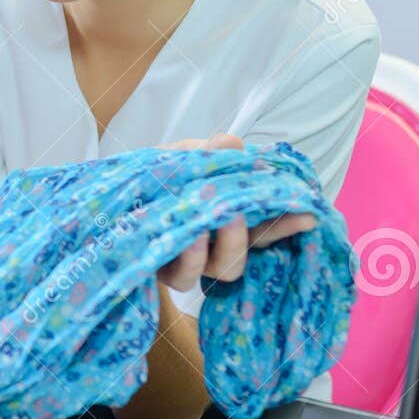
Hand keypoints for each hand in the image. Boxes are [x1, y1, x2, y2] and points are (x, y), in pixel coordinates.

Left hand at [155, 134, 315, 291]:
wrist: (109, 191)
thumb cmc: (155, 175)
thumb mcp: (182, 157)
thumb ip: (207, 153)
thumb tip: (231, 143)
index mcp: (229, 221)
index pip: (268, 226)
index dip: (288, 222)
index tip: (308, 213)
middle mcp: (215, 247)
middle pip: (254, 250)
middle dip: (262, 233)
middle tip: (251, 209)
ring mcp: (190, 263)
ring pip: (222, 269)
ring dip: (228, 244)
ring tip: (221, 218)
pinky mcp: (162, 272)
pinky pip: (183, 276)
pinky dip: (190, 256)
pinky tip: (189, 235)